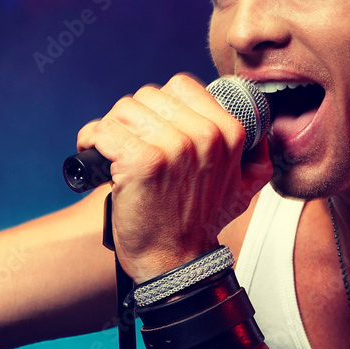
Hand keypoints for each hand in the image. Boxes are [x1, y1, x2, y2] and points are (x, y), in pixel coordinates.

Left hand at [76, 74, 272, 281]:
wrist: (177, 263)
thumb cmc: (199, 226)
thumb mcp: (245, 186)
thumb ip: (255, 154)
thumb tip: (258, 132)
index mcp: (229, 132)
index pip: (181, 86)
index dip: (157, 105)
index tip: (145, 127)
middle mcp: (203, 135)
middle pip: (147, 96)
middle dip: (129, 119)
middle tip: (122, 143)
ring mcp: (173, 147)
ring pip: (123, 110)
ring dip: (109, 129)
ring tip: (107, 151)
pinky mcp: (142, 162)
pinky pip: (104, 131)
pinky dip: (91, 141)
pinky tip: (93, 155)